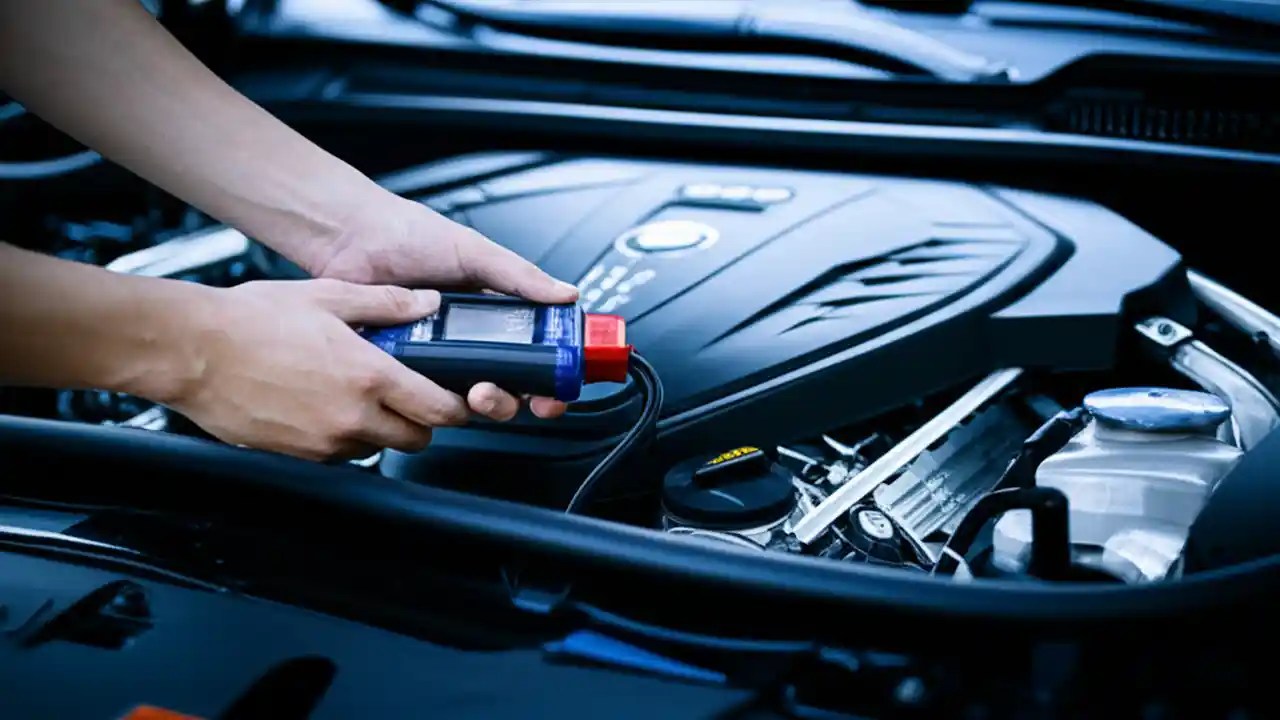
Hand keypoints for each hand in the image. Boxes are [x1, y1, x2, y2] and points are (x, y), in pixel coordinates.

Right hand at [156, 279, 485, 461]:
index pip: (438, 410)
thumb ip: (386, 303)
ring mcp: (323, 441)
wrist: (190, 350)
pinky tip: (324, 404)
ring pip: (377, 448)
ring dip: (380, 429)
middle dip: (421, 421)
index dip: (455, 407)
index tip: (455, 398)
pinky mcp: (297, 455)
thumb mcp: (327, 296)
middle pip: (416, 439)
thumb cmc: (249, 320)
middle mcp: (351, 416)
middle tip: (409, 396)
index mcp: (368, 376)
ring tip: (357, 393)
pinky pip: (339, 453)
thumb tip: (425, 303)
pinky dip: (344, 436)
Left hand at [307, 195, 578, 419]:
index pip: (536, 356)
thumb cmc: (406, 234)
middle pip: (507, 387)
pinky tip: (425, 383)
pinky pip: (420, 394)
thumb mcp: (473, 251)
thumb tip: (565, 294)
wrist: (348, 237)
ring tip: (470, 390)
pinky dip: (427, 396)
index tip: (554, 392)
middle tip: (496, 391)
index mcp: (495, 313)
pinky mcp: (402, 366)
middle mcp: (469, 339)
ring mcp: (437, 355)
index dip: (550, 379)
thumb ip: (519, 276)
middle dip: (511, 400)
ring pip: (466, 399)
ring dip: (475, 403)